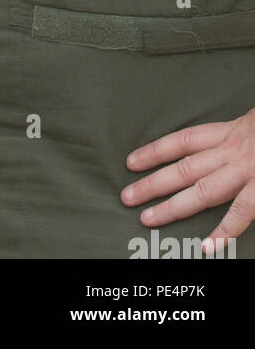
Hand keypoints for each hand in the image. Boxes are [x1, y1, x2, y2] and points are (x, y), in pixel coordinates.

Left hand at [122, 108, 254, 253]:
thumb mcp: (254, 122)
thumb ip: (237, 136)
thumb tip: (219, 151)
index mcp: (231, 132)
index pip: (183, 140)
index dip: (155, 150)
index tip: (131, 161)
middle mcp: (233, 151)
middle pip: (183, 167)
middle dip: (152, 182)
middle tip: (126, 196)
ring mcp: (248, 171)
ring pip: (202, 190)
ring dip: (173, 206)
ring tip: (148, 218)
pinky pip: (242, 212)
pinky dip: (225, 231)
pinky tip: (207, 247)